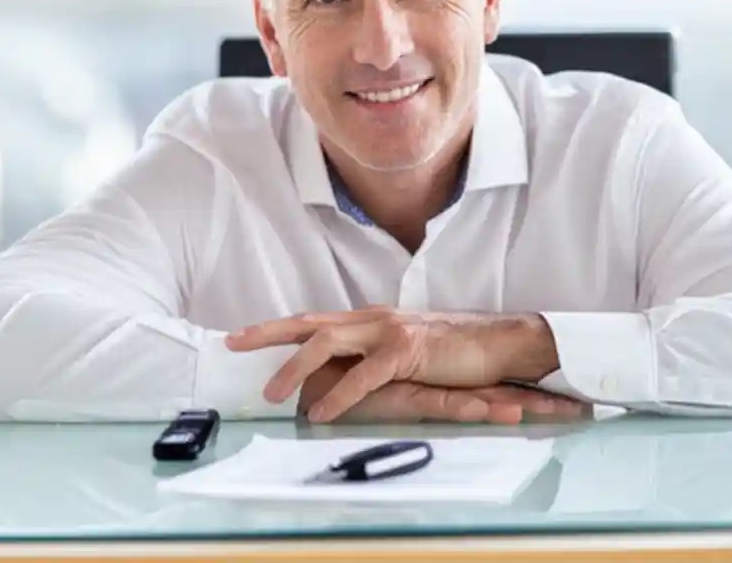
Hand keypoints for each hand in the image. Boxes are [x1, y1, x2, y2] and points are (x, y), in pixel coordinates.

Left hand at [226, 306, 559, 422]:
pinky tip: (322, 411)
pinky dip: (340, 394)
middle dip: (267, 334)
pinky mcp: (408, 351)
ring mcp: (389, 331)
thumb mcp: (401, 350)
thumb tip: (335, 374)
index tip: (240, 336)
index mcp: (368, 320)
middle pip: (308, 323)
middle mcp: (372, 319)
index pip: (311, 320)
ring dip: (295, 369)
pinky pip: (364, 375)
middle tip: (233, 345)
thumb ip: (369, 356)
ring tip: (274, 395)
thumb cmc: (451, 350)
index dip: (274, 327)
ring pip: (328, 344)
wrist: (498, 342)